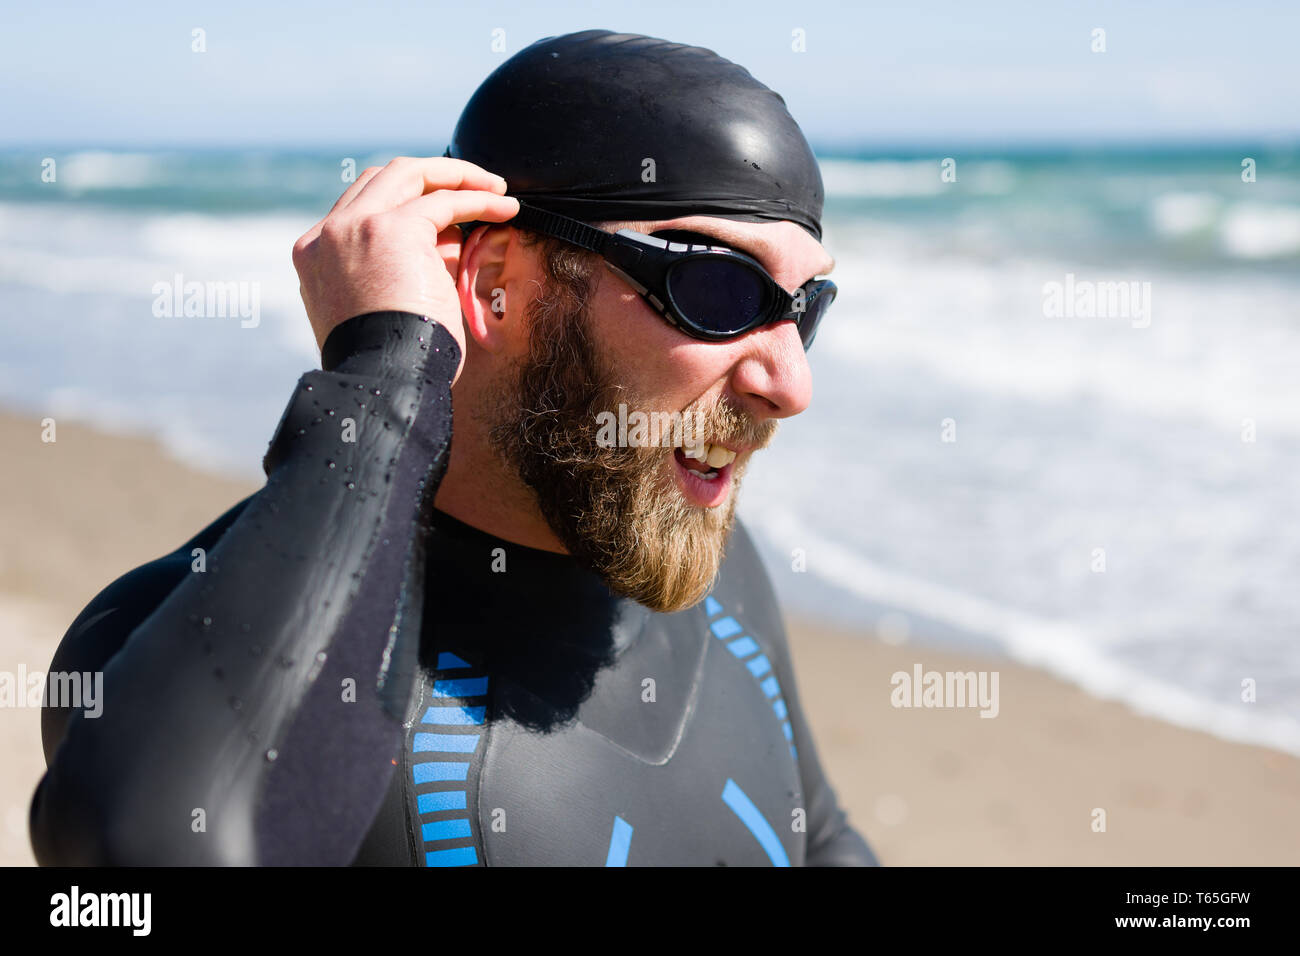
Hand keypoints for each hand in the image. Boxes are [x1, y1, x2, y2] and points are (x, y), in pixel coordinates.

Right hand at [291, 156, 518, 380]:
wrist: (384, 383)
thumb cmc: (393, 362)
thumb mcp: (393, 303)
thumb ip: (411, 263)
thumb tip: (449, 234)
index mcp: (316, 256)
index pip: (361, 207)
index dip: (408, 202)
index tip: (447, 214)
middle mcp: (327, 235)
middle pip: (382, 179)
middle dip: (434, 176)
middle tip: (477, 185)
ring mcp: (353, 228)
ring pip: (409, 174)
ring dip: (458, 176)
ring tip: (496, 189)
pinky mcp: (391, 230)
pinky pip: (443, 201)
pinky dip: (477, 199)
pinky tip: (504, 207)